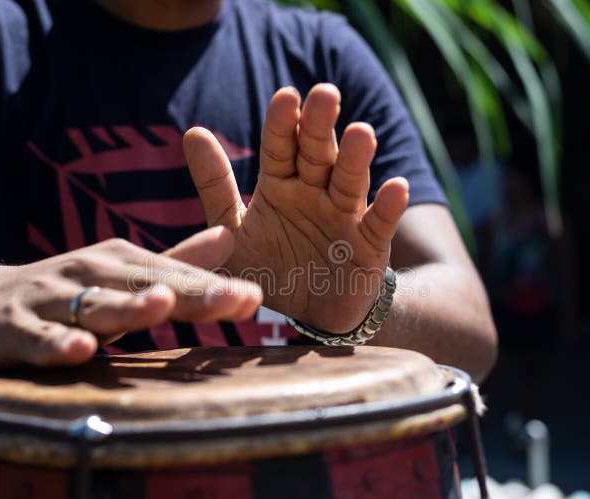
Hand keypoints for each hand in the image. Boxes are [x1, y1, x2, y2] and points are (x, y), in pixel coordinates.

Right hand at [0, 227, 261, 370]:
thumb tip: (230, 236)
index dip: (215, 289)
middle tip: (234, 300)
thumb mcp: (121, 274)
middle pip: (146, 285)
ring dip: (128, 306)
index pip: (176, 276)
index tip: (255, 299)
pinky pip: (38, 338)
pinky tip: (79, 350)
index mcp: (120, 261)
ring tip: (161, 305)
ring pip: (95, 305)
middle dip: (192, 293)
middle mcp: (91, 272)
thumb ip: (175, 263)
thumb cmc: (66, 292)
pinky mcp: (14, 326)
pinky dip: (57, 343)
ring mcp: (51, 298)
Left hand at [184, 84, 408, 332]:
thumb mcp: (235, 230)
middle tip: (325, 94)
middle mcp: (315, 191)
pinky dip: (388, 207)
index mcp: (282, 183)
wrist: (312, 313)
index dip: (283, 123)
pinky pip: (380, 224)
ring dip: (356, 158)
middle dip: (321, 126)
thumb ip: (216, 186)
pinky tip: (396, 186)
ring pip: (349, 182)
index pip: (280, 146)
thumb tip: (193, 131)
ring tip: (361, 133)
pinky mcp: (370, 244)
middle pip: (317, 154)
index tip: (285, 96)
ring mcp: (345, 215)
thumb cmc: (272, 267)